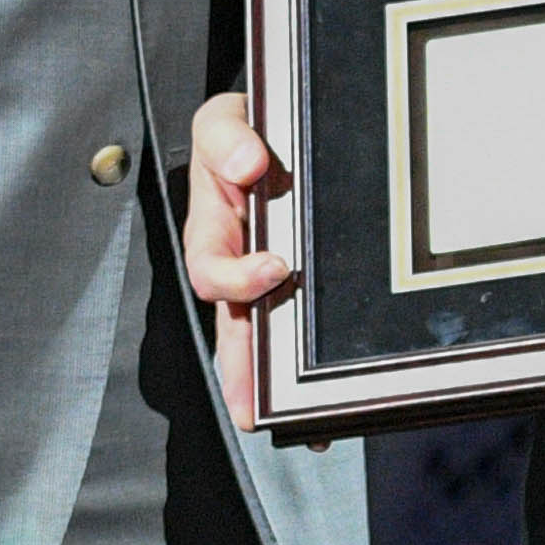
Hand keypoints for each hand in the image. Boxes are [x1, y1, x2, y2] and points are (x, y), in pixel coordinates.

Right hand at [180, 93, 294, 427]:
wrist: (279, 123)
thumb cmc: (246, 126)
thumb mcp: (225, 118)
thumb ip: (225, 135)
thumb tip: (246, 165)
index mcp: (215, 228)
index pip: (212, 266)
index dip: (236, 278)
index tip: (274, 270)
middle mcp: (238, 263)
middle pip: (234, 327)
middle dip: (242, 370)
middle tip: (255, 406)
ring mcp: (267, 281)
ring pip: (267, 341)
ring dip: (276, 384)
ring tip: (300, 426)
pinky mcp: (300, 289)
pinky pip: (301, 332)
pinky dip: (313, 371)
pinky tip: (332, 408)